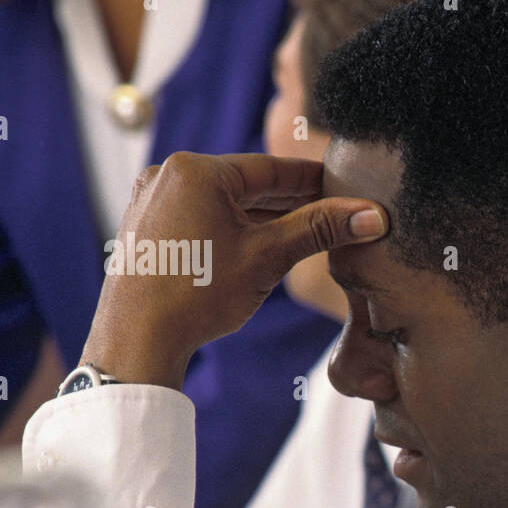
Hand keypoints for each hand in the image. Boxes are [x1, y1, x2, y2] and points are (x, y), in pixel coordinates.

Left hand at [79, 152, 386, 388]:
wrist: (137, 339)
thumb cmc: (197, 294)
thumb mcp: (269, 256)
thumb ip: (320, 229)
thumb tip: (370, 216)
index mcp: (197, 170)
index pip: (270, 168)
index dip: (312, 178)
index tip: (342, 184)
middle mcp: (169, 176)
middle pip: (247, 184)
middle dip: (291, 200)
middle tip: (333, 210)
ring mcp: (153, 201)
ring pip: (225, 203)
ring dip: (264, 217)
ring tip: (304, 232)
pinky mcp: (147, 227)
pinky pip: (202, 217)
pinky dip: (234, 228)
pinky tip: (260, 247)